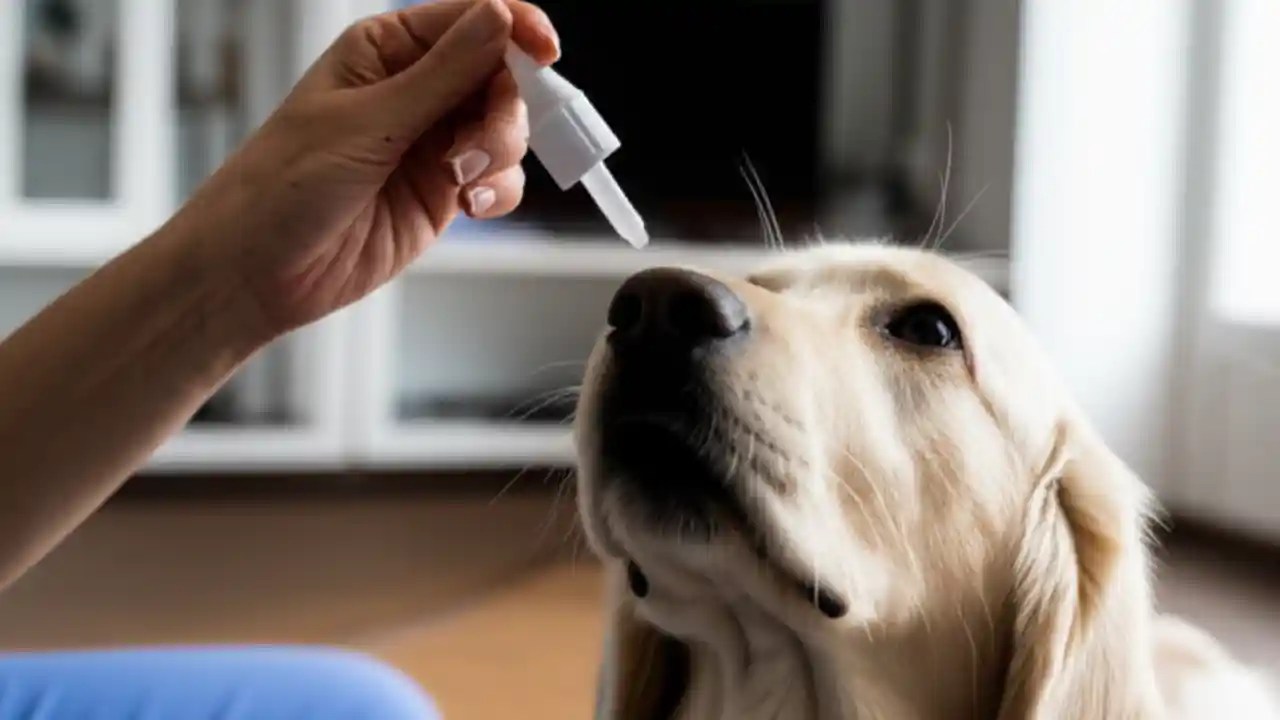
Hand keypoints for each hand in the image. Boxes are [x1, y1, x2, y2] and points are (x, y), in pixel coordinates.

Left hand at [167, 0, 558, 339]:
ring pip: (504, 130)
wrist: (258, 272)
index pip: (470, 20)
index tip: (546, 53)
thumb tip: (500, 19)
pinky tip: (470, 206)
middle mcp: (414, 90)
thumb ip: (443, 74)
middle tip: (480, 151)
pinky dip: (498, 191)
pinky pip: (498, 178)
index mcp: (386, 50)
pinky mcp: (442, 192)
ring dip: (499, 154)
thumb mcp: (368, 122)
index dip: (515, 30)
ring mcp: (432, 143)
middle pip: (500, 78)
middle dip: (504, 113)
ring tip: (464, 185)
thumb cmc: (282, 186)